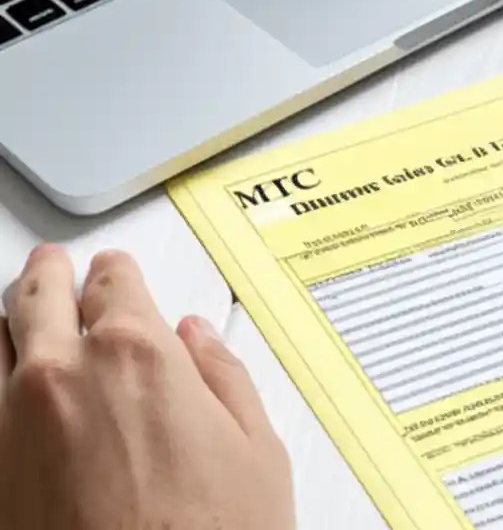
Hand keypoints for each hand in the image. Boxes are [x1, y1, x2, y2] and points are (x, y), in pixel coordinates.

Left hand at [0, 245, 293, 528]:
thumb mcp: (258, 453)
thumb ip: (226, 379)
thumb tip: (201, 341)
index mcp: (139, 354)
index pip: (118, 282)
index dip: (119, 272)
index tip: (118, 273)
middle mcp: (64, 373)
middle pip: (39, 296)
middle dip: (50, 276)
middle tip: (55, 269)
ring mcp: (10, 419)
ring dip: (12, 316)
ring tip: (23, 312)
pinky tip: (4, 374)